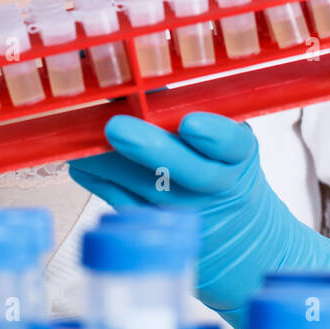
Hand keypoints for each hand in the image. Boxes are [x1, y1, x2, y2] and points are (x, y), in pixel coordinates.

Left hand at [68, 110, 329, 328]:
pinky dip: (102, 183)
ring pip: (148, 190)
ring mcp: (189, 216)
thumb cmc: (226, 176)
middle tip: (115, 128)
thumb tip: (140, 83)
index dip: (213, 135)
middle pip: (187, 171)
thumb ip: (192, 117)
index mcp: (239, 158)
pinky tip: (82, 165)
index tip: (190, 123)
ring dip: (109, 163)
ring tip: (82, 139)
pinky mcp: (163, 235)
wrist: (246, 245)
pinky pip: (128, 207)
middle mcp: (217, 188)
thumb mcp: (230, 147)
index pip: (233, 144)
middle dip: (149, 148)